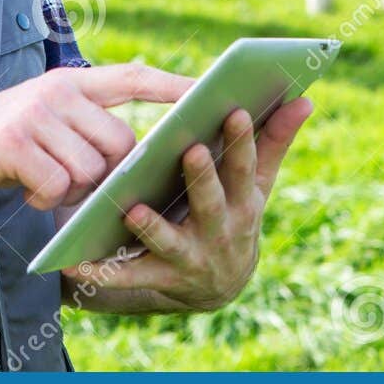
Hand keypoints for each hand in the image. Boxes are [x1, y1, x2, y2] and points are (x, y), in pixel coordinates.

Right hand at [0, 63, 191, 210]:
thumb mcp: (45, 123)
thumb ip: (85, 128)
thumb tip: (133, 156)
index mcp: (69, 83)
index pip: (133, 77)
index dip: (172, 84)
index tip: (208, 89)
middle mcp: (56, 90)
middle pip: (118, 142)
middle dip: (105, 174)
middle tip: (71, 182)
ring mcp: (34, 114)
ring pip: (90, 168)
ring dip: (71, 189)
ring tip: (41, 182)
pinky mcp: (14, 143)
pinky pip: (57, 183)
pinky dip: (44, 198)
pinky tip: (24, 190)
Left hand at [63, 96, 313, 311]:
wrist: (218, 285)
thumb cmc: (235, 214)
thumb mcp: (258, 184)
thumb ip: (275, 141)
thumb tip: (304, 99)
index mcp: (244, 202)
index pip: (245, 168)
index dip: (242, 141)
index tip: (234, 108)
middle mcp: (220, 232)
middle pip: (211, 203)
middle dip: (202, 178)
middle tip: (191, 150)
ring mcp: (191, 258)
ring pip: (170, 242)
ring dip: (153, 227)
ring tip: (135, 209)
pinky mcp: (160, 280)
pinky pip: (130, 276)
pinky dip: (104, 271)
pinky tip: (79, 259)